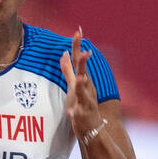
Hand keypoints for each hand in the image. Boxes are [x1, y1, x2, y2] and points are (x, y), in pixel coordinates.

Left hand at [59, 26, 100, 141]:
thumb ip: (68, 70)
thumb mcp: (74, 85)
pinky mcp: (82, 117)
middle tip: (85, 51)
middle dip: (83, 61)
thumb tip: (64, 52)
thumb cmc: (82, 105)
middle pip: (84, 72)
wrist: (93, 128)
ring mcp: (85, 102)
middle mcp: (86, 89)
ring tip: (80, 78)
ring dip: (82, 85)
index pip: (79, 60)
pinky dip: (74, 113)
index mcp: (83, 81)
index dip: (78, 46)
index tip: (78, 30)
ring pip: (83, 93)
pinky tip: (71, 113)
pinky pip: (77, 115)